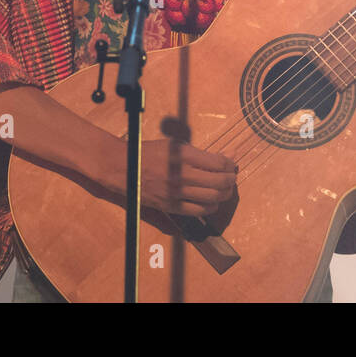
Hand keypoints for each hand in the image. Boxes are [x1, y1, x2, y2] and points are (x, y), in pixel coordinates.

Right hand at [109, 138, 237, 216]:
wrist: (124, 168)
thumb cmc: (151, 153)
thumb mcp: (175, 145)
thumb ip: (201, 153)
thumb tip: (228, 157)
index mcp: (183, 155)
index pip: (218, 163)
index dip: (230, 165)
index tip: (231, 164)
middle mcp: (181, 174)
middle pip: (219, 182)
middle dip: (230, 180)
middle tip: (231, 177)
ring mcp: (176, 192)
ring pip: (212, 198)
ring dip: (224, 194)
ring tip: (224, 189)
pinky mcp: (170, 206)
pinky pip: (198, 211)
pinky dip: (210, 208)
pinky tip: (212, 202)